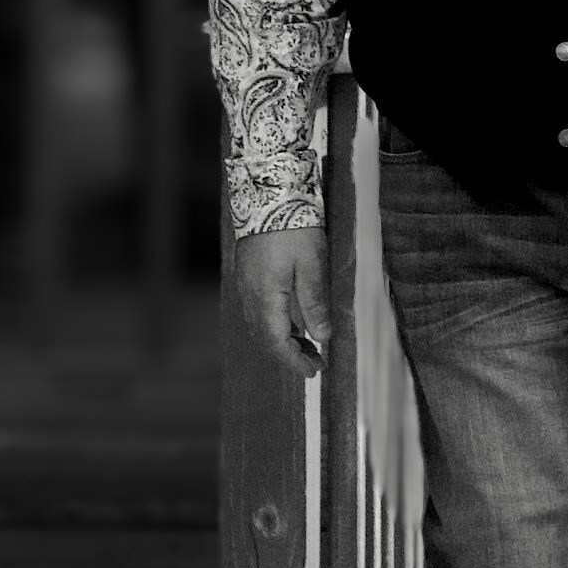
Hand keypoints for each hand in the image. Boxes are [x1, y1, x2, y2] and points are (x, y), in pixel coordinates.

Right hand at [233, 225, 331, 373]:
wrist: (267, 194)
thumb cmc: (294, 227)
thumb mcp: (312, 265)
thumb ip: (315, 304)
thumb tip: (322, 337)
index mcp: (265, 298)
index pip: (277, 343)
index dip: (295, 361)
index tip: (315, 372)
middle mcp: (249, 297)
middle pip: (266, 339)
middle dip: (290, 355)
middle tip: (316, 364)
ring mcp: (245, 287)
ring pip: (260, 327)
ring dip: (282, 341)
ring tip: (308, 347)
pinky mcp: (247, 277)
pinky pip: (258, 312)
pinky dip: (275, 325)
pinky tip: (292, 323)